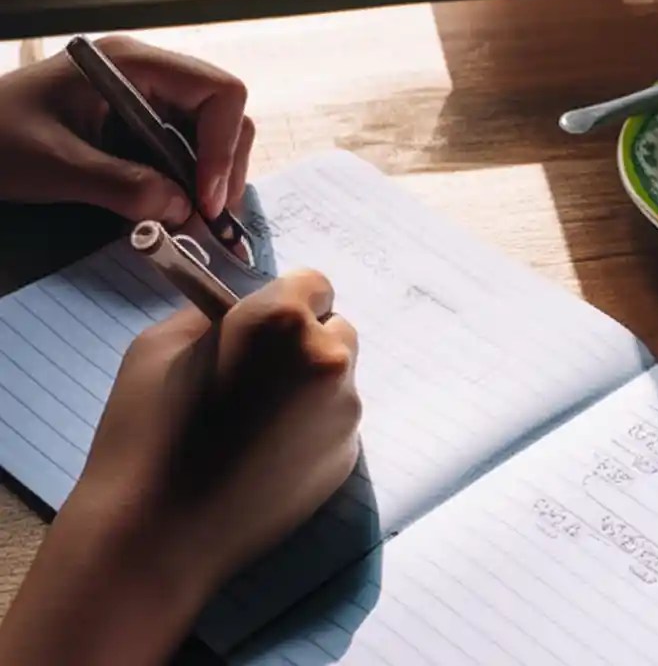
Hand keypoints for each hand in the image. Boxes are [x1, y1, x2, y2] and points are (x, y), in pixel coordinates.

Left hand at [0, 35, 253, 222]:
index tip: (205, 200)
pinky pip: (184, 153)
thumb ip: (123, 187)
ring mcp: (146, 100)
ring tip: (194, 220)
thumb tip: (184, 210)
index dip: (223, 147)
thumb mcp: (55, 166)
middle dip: (224, 168)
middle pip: (224, 115)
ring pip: (210, 137)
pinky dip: (190, 185)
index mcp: (132, 64)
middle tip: (209, 219)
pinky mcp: (138, 128)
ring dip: (211, 181)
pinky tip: (175, 210)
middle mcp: (149, 76)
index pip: (219, 93)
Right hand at [0, 271, 359, 665]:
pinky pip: (334, 426)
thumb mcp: (159, 346)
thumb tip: (239, 316)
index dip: (287, 300)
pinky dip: (310, 430)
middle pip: (335, 331)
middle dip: (304, 342)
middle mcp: (328, 361)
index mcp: (283, 320)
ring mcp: (345, 414)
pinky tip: (265, 457)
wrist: (158, 535)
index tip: (264, 323)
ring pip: (337, 381)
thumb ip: (213, 319)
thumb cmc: (147, 431)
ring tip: (256, 422)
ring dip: (309, 388)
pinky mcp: (348, 459)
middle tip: (258, 373)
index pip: (315, 285)